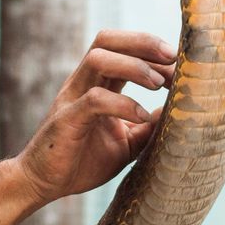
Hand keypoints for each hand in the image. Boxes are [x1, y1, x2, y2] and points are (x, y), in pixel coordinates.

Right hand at [16, 30, 175, 202]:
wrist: (45, 184)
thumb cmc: (84, 161)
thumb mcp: (127, 142)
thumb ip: (148, 126)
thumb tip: (179, 113)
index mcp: (96, 83)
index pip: (121, 48)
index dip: (151, 50)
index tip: (179, 65)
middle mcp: (82, 83)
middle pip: (107, 40)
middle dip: (143, 42)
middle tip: (173, 57)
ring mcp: (72, 98)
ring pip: (98, 58)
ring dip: (134, 66)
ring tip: (158, 84)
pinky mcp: (67, 120)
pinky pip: (94, 99)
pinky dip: (123, 104)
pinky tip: (142, 117)